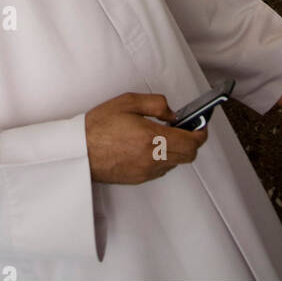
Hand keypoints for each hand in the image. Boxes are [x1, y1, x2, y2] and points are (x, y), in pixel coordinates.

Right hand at [85, 92, 208, 183]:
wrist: (80, 150)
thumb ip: (156, 104)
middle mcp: (152, 158)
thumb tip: (173, 114)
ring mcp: (146, 171)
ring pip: (175, 163)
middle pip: (188, 155)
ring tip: (165, 135)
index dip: (201, 133)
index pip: (191, 142)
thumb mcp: (128, 101)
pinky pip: (161, 169)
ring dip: (177, 150)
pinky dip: (163, 158)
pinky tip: (151, 146)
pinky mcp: (139, 178)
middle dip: (191, 141)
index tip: (201, 125)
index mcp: (152, 138)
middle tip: (186, 128)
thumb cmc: (99, 126)